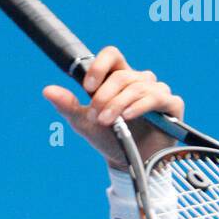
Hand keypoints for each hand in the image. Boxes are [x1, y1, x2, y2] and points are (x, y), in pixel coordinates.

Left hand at [42, 45, 184, 169]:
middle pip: (122, 75)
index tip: (87, 85)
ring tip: (107, 121)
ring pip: (137, 86)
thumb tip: (47, 90)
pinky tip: (128, 116)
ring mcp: (156, 91)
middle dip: (105, 95)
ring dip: (119, 103)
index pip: (112, 55)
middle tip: (95, 116)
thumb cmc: (108, 138)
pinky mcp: (171, 105)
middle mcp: (139, 80)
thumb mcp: (84, 123)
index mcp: (118, 77)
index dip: (100, 65)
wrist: (128, 164)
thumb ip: (67, 106)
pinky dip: (140, 106)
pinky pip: (157, 97)